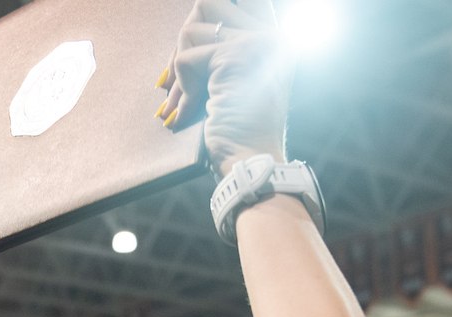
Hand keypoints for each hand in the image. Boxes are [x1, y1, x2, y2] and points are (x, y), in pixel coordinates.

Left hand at [158, 0, 289, 177]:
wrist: (252, 165)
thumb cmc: (240, 134)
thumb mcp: (233, 84)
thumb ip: (221, 52)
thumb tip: (188, 27)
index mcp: (276, 39)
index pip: (240, 0)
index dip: (207, 12)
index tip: (194, 26)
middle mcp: (273, 35)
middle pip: (207, 6)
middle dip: (184, 43)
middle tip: (175, 81)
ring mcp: (257, 43)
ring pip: (191, 29)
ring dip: (179, 68)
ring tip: (182, 101)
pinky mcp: (235, 57)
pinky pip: (186, 58)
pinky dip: (180, 89)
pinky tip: (186, 113)